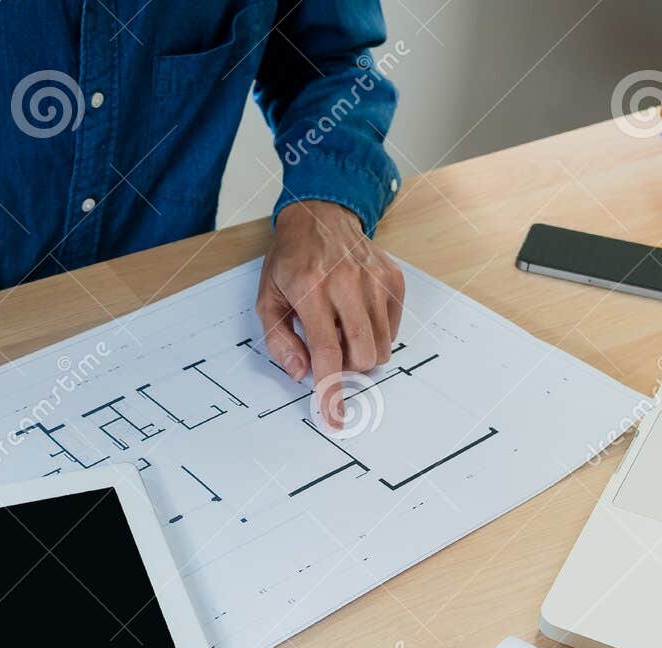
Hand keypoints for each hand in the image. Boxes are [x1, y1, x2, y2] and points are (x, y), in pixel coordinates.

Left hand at [257, 200, 404, 429]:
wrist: (320, 214)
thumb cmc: (290, 261)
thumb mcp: (268, 298)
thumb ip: (279, 340)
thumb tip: (301, 373)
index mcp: (310, 289)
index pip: (327, 352)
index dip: (331, 391)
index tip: (335, 418)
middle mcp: (346, 282)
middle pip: (362, 354)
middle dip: (348, 369)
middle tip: (331, 353)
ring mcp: (374, 279)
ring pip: (381, 346)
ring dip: (362, 353)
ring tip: (342, 332)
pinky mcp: (392, 278)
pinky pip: (393, 328)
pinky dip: (376, 334)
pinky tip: (357, 316)